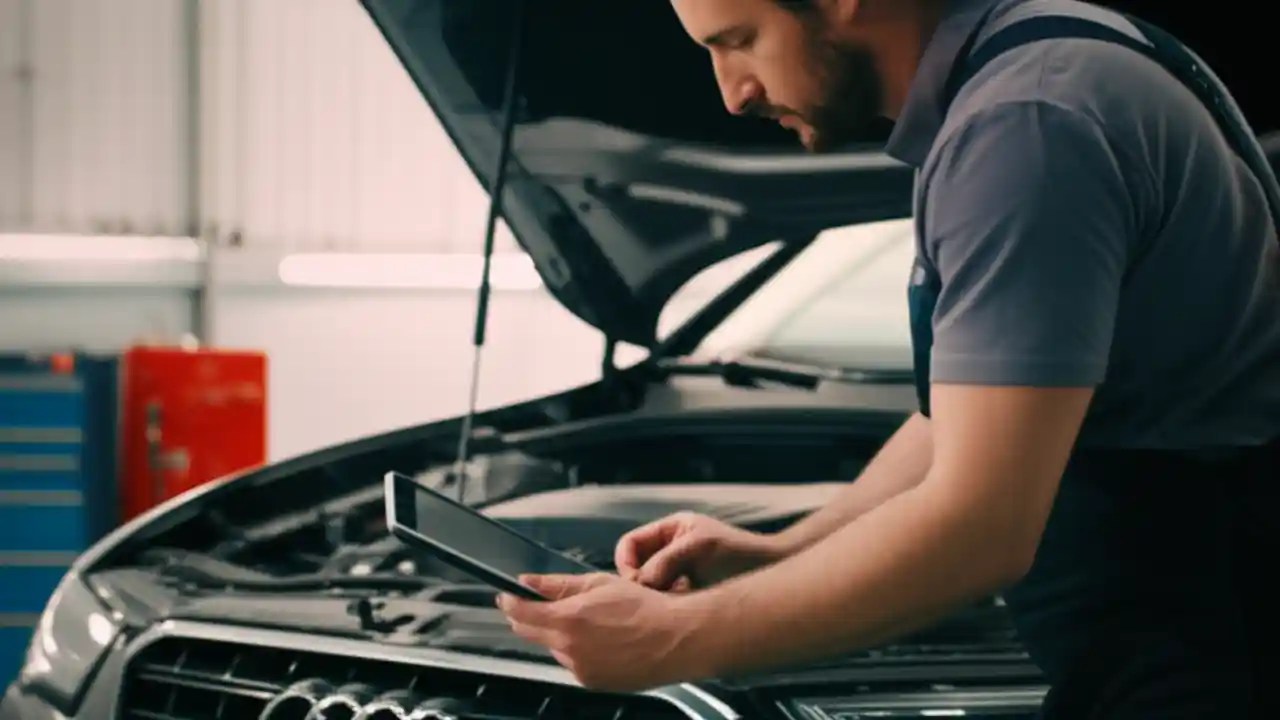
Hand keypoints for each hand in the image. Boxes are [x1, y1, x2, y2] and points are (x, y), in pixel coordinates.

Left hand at [497, 573, 709, 691]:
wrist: (676, 638)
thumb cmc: (645, 607)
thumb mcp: (599, 584)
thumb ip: (558, 585)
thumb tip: (529, 582)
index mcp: (568, 620)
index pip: (521, 613)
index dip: (511, 603)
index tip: (508, 597)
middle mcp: (569, 649)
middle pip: (532, 634)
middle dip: (532, 618)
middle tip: (544, 605)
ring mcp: (580, 669)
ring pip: (555, 649)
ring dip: (560, 636)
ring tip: (593, 622)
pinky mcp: (593, 683)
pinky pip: (574, 664)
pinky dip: (579, 652)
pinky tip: (603, 640)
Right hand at [615, 512, 786, 590]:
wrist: (771, 571)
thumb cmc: (740, 553)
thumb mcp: (699, 548)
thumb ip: (665, 560)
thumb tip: (638, 583)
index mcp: (670, 530)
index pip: (629, 545)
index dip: (626, 564)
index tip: (637, 583)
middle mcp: (670, 550)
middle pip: (636, 569)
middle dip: (642, 584)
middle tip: (657, 597)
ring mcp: (678, 573)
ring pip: (650, 589)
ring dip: (657, 598)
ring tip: (677, 602)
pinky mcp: (688, 594)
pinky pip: (665, 602)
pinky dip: (670, 607)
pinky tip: (688, 608)